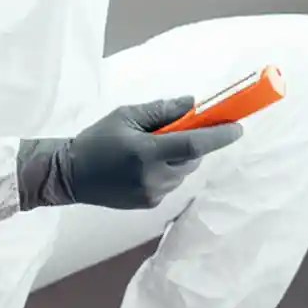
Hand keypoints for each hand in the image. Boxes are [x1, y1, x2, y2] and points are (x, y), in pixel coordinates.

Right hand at [16, 97, 243, 210]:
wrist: (70, 174)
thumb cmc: (97, 139)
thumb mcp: (126, 116)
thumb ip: (162, 110)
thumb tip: (193, 103)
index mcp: (147, 152)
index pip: (194, 143)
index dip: (220, 135)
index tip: (238, 127)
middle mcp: (154, 176)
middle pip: (193, 157)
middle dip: (194, 142)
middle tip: (181, 129)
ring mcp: (153, 193)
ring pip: (184, 171)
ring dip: (181, 157)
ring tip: (155, 148)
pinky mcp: (149, 204)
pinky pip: (172, 183)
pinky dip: (169, 170)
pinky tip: (147, 165)